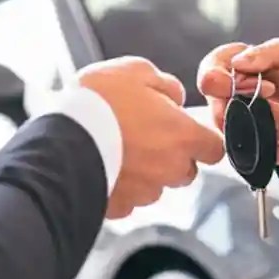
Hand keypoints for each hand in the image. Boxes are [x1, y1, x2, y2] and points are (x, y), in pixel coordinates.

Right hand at [78, 57, 224, 218]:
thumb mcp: (136, 71)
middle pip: (186, 170)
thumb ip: (165, 84)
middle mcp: (170, 168)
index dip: (203, 141)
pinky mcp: (121, 207)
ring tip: (119, 149)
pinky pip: (129, 198)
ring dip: (145, 172)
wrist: (63, 139)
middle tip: (144, 136)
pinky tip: (105, 165)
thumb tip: (176, 96)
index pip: (215, 149)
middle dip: (171, 156)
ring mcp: (146, 191)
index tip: (187, 132)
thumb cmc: (100, 102)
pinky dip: (122, 186)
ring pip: (156, 185)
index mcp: (183, 136)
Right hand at [197, 39, 278, 165]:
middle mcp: (224, 94)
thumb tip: (237, 62)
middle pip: (219, 112)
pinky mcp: (249, 139)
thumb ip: (262, 53)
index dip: (227, 86)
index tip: (262, 87)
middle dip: (253, 110)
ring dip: (267, 129)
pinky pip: (252, 153)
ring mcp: (235, 119)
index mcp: (226, 66)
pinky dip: (274, 153)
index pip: (209, 79)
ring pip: (236, 135)